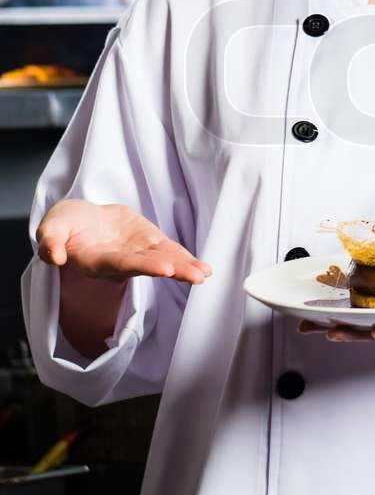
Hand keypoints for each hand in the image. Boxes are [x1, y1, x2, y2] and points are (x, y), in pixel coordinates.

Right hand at [36, 200, 209, 284]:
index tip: (164, 268)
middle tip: (194, 276)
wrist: (81, 218)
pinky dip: (187, 259)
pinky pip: (170, 253)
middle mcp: (120, 263)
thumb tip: (54, 257)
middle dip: (172, 270)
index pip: (121, 265)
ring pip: (163, 262)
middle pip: (148, 267)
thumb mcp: (51, 227)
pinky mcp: (149, 243)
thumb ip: (50, 241)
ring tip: (203, 274)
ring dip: (185, 268)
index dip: (143, 266)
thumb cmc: (65, 224)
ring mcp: (137, 254)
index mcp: (96, 261)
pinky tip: (204, 268)